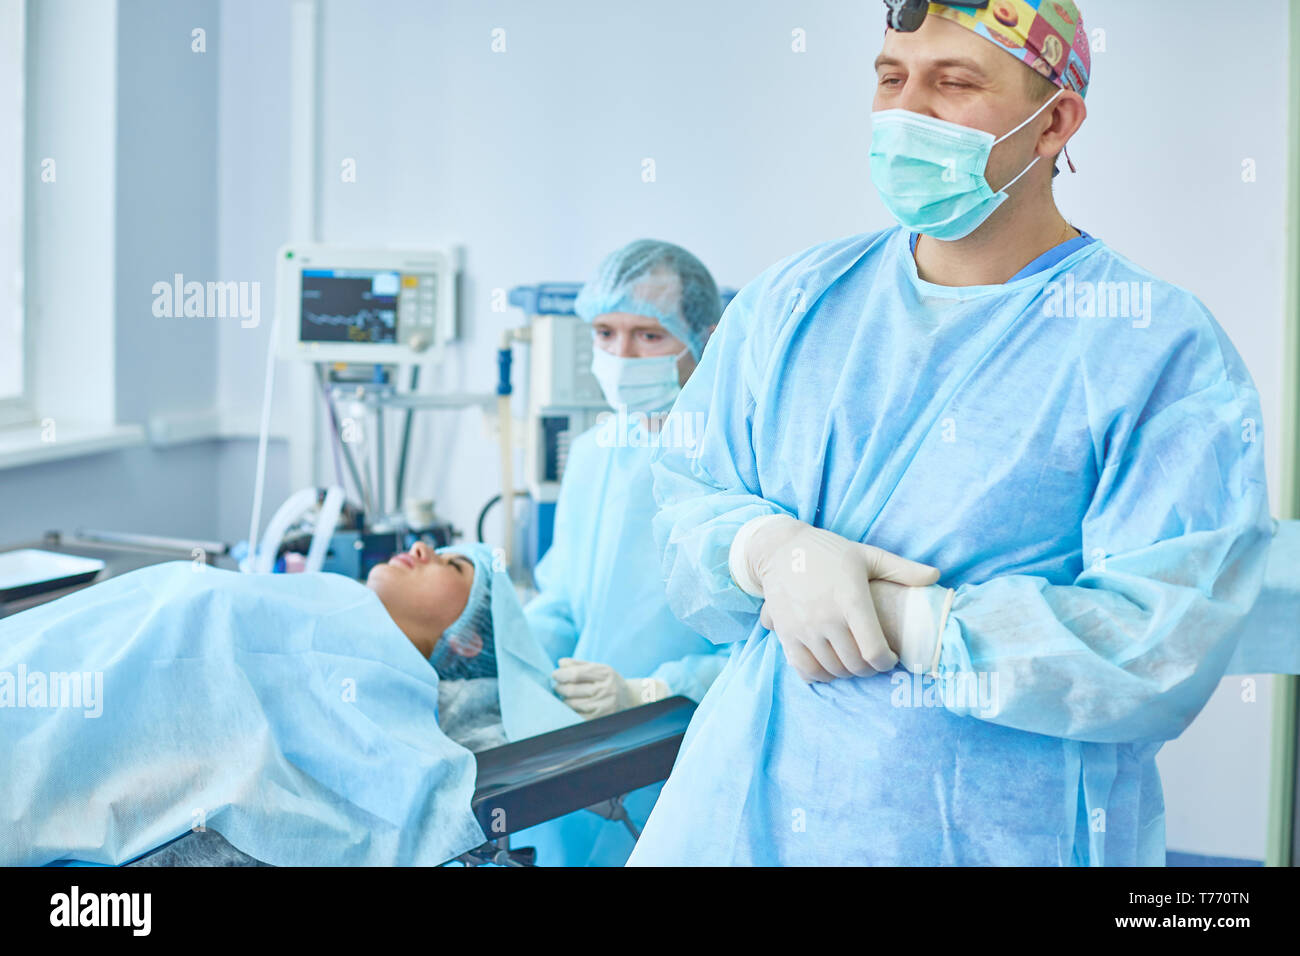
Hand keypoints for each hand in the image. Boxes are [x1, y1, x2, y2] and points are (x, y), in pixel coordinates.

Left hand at [552, 659, 669, 718]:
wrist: (631, 699)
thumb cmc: (610, 681)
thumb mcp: (599, 668)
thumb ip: (579, 664)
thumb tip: (560, 663)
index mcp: (605, 674)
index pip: (576, 674)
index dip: (561, 675)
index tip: (554, 674)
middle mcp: (605, 690)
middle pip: (572, 690)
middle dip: (559, 687)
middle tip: (556, 686)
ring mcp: (603, 707)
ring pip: (572, 704)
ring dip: (563, 700)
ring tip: (563, 695)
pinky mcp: (599, 719)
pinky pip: (577, 716)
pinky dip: (569, 711)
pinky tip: (569, 706)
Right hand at [730, 515, 940, 682]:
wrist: (781, 549)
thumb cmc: (829, 552)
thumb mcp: (867, 555)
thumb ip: (902, 570)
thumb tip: (936, 577)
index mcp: (851, 598)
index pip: (874, 650)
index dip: (887, 662)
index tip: (891, 657)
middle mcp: (826, 616)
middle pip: (855, 664)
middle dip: (870, 668)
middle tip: (873, 660)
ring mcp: (803, 627)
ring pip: (832, 669)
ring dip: (847, 672)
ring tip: (853, 661)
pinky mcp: (785, 633)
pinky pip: (805, 669)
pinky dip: (820, 675)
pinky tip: (829, 666)